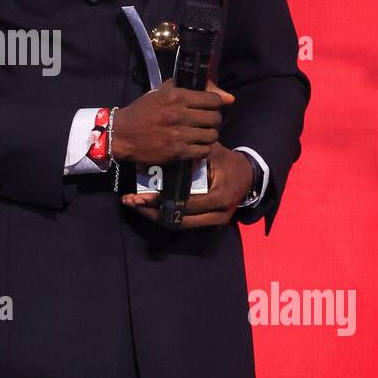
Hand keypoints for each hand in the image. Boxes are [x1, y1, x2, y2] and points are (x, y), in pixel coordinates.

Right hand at [111, 78, 234, 166]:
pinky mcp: (177, 152)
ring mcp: (179, 135)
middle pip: (215, 118)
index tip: (212, 106)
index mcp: (177, 96)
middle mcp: (180, 114)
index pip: (213, 99)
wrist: (122, 134)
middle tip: (207, 122)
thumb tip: (209, 87)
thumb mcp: (158, 93)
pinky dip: (203, 149)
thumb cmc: (141, 111)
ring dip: (210, 135)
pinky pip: (204, 151)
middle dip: (214, 120)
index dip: (217, 103)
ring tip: (202, 135)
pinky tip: (197, 146)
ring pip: (212, 135)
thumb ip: (182, 87)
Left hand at [120, 141, 253, 229]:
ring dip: (154, 216)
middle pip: (178, 221)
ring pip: (178, 225)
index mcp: (219, 199)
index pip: (184, 205)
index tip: (140, 196)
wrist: (247, 176)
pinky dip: (164, 215)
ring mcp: (213, 222)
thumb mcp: (213, 153)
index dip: (160, 202)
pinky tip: (146, 206)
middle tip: (130, 202)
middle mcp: (217, 215)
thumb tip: (164, 155)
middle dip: (151, 213)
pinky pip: (183, 222)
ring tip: (133, 204)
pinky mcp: (208, 222)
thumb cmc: (228, 162)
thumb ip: (192, 155)